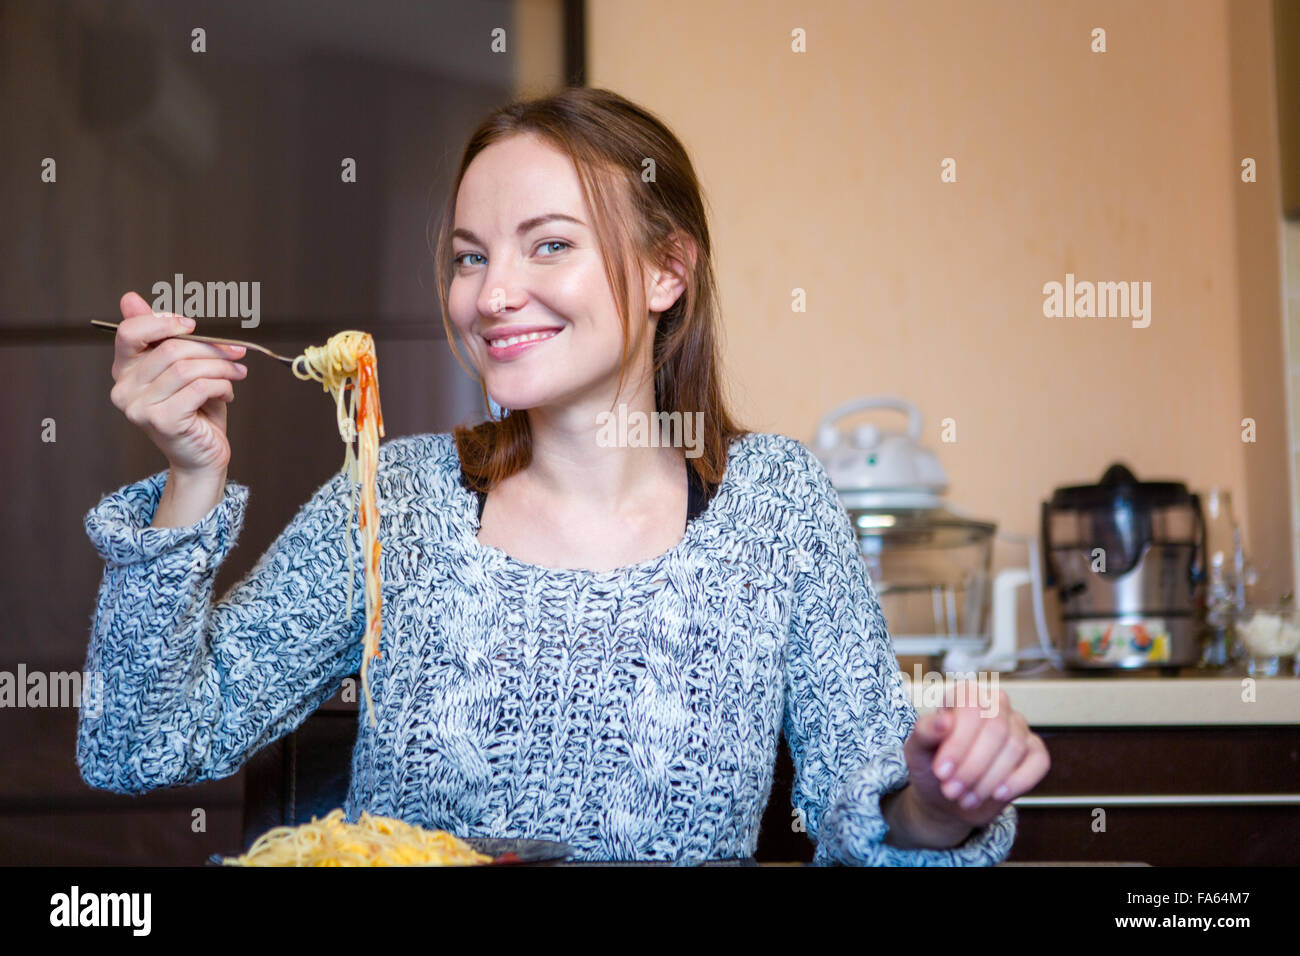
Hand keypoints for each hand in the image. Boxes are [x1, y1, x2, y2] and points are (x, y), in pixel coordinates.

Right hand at [109, 291, 247, 474]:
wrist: (202, 457)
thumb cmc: (196, 411)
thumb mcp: (180, 369)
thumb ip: (160, 337)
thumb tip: (129, 297)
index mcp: (124, 371)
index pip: (129, 333)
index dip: (163, 322)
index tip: (193, 325)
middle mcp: (123, 389)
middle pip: (169, 349)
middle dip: (210, 348)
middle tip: (236, 352)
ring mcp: (139, 408)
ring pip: (187, 368)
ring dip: (221, 367)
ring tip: (237, 373)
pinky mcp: (162, 422)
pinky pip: (199, 388)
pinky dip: (222, 386)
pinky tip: (229, 393)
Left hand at [901, 687, 1049, 830]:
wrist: (946, 798)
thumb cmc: (931, 766)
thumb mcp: (916, 750)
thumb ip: (924, 732)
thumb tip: (943, 720)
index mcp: (965, 694)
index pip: (971, 709)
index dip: (958, 743)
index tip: (941, 771)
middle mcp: (995, 704)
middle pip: (996, 728)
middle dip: (972, 766)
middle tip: (951, 790)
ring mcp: (1018, 727)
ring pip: (1014, 747)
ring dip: (988, 779)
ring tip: (965, 797)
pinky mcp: (1034, 751)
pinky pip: (1038, 762)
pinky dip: (1018, 782)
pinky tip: (997, 794)